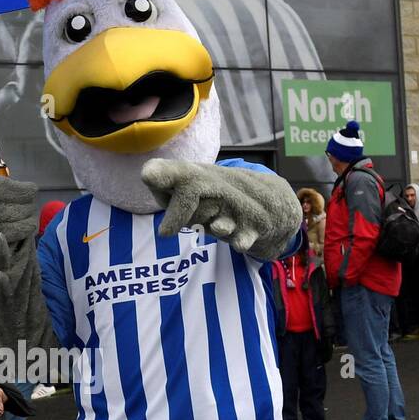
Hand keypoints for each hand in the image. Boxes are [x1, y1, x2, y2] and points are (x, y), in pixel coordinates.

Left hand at [143, 158, 303, 259]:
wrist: (271, 206)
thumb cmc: (216, 202)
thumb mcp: (191, 194)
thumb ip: (167, 189)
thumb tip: (148, 175)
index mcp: (201, 180)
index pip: (181, 173)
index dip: (165, 173)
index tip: (149, 176)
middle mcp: (219, 191)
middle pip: (198, 193)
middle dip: (181, 210)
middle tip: (165, 233)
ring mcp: (236, 210)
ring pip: (224, 215)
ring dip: (218, 223)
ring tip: (215, 228)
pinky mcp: (251, 229)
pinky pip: (246, 235)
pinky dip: (243, 240)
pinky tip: (240, 246)